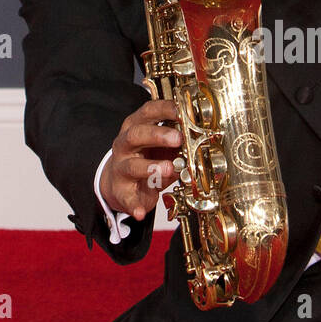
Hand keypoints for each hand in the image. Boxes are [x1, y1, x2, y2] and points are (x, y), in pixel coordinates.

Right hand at [99, 99, 181, 221]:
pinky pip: (126, 198)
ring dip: (151, 167)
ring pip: (131, 165)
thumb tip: (202, 138)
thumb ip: (177, 142)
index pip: (148, 112)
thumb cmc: (146, 158)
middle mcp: (125, 145)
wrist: (119, 181)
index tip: (181, 109)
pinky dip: (133, 205)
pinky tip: (140, 212)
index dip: (164, 109)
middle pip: (136, 135)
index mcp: (136, 127)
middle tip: (179, 138)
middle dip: (158, 135)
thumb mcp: (161, 146)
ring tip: (169, 169)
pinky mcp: (120, 191)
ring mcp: (121, 168)